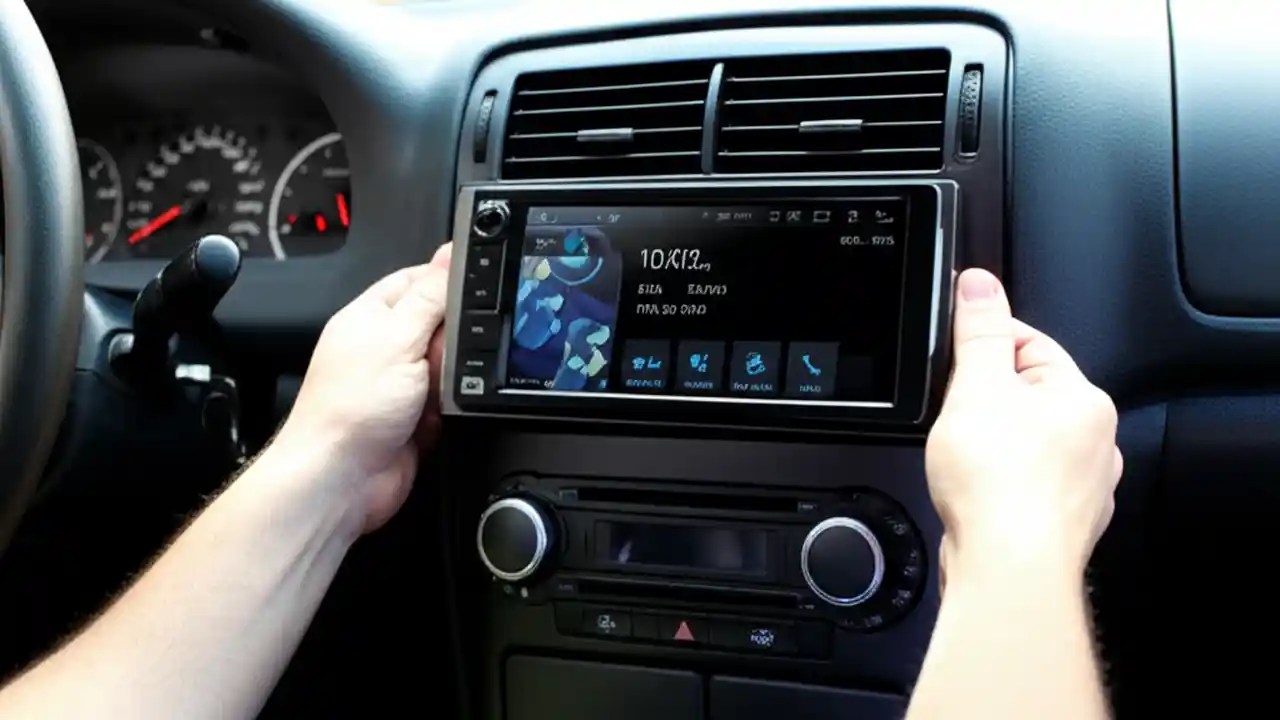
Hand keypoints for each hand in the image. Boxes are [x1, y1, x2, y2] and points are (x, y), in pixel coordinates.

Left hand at [275, 243, 452, 533]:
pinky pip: (450, 403)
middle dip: (453, 341)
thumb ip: (430, 296)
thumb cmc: (348, 409)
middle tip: (441, 355)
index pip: (418, 280)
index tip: (475, 291)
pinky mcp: (415, 418)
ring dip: (451, 379)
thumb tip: (451, 255)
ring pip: (451, 366)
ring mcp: (399, 385)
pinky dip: (450, 409)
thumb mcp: (398, 336)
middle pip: (441, 325)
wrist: (343, 479)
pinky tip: (435, 416)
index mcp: (370, 315)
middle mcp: (383, 348)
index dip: (448, 282)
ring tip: (432, 392)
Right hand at [925, 269, 1121, 579]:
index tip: (953, 356)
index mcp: (1084, 399)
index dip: (984, 345)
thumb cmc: (1000, 486)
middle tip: (954, 417)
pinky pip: (1022, 486)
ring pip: (1025, 445)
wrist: (1008, 569)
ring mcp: (1081, 488)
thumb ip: (979, 331)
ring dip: (991, 446)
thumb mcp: (976, 387)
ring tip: (964, 459)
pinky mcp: (1058, 523)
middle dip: (984, 402)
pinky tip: (975, 494)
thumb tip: (980, 285)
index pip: (1031, 344)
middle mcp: (1095, 442)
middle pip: (1026, 395)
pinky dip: (996, 485)